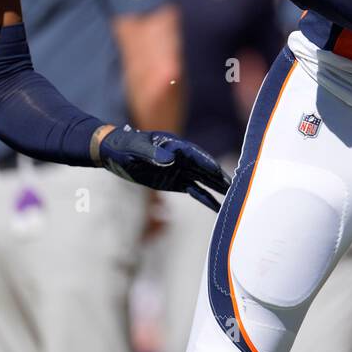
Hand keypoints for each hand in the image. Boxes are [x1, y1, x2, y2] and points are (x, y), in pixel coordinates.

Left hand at [99, 126, 231, 210]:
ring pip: (203, 180)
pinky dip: (206, 198)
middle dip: (220, 178)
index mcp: (175, 145)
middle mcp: (182, 157)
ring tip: (234, 197)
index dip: (208, 164)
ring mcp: (180, 170)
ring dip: (217, 188)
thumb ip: (152, 153)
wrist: (113, 151)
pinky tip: (217, 206)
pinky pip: (194, 191)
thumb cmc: (123, 145)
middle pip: (205, 168)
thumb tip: (171, 161)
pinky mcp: (175, 182)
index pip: (196, 155)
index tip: (219, 173)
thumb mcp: (135, 148)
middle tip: (238, 187)